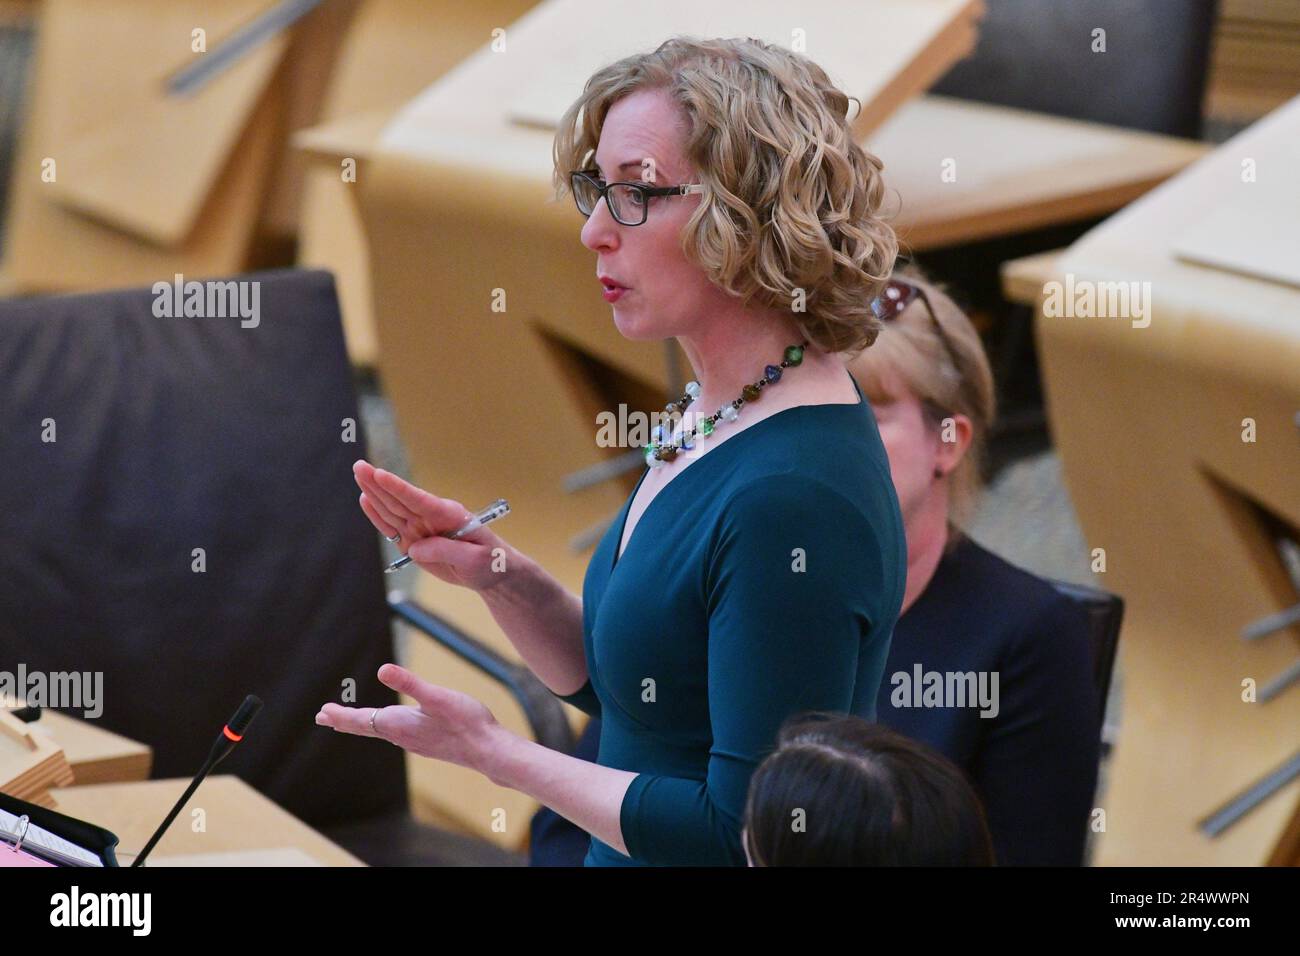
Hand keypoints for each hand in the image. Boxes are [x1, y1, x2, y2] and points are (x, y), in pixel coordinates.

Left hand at [315, 663, 501, 770]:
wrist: (488, 750)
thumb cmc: (466, 722)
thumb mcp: (437, 696)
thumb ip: (410, 683)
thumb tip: (382, 669)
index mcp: (399, 724)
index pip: (362, 720)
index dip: (341, 715)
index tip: (323, 712)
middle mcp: (402, 736)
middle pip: (366, 728)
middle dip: (345, 721)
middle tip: (324, 717)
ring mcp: (414, 742)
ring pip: (381, 732)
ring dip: (362, 725)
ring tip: (349, 722)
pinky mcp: (426, 743)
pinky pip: (395, 735)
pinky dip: (381, 728)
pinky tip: (390, 727)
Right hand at [353, 459, 511, 591]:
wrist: (492, 572)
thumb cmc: (490, 561)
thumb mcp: (474, 559)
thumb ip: (445, 551)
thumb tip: (414, 548)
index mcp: (449, 516)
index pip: (420, 500)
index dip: (399, 488)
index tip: (381, 474)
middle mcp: (432, 518)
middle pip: (401, 500)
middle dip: (379, 483)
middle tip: (360, 466)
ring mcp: (421, 529)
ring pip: (393, 510)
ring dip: (374, 493)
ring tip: (359, 474)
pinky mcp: (414, 542)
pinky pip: (392, 527)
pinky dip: (378, 515)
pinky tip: (366, 499)